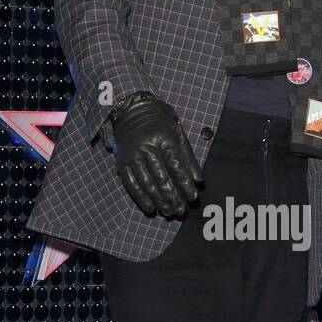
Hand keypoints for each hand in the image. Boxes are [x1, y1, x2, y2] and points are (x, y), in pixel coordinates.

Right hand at [110, 92, 203, 216]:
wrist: (131, 110)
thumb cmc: (160, 123)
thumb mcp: (177, 134)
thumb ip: (188, 157)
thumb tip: (199, 180)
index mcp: (163, 138)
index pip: (176, 165)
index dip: (185, 183)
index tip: (193, 196)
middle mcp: (146, 147)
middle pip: (161, 177)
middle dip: (172, 196)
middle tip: (181, 210)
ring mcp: (133, 156)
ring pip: (147, 182)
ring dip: (158, 200)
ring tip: (168, 211)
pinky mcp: (122, 163)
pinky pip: (131, 183)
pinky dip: (140, 197)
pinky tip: (150, 208)